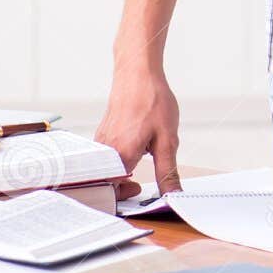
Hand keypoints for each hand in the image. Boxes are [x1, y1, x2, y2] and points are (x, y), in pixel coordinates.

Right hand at [95, 67, 181, 197]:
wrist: (137, 72)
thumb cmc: (152, 101)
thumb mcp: (167, 140)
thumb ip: (167, 172)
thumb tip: (173, 196)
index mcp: (120, 157)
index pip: (112, 193)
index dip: (124, 199)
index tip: (139, 192)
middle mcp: (104, 152)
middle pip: (105, 184)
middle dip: (121, 189)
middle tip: (139, 185)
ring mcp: (100, 143)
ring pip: (104, 170)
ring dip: (119, 174)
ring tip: (139, 162)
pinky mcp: (101, 135)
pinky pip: (104, 157)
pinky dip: (116, 161)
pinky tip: (133, 149)